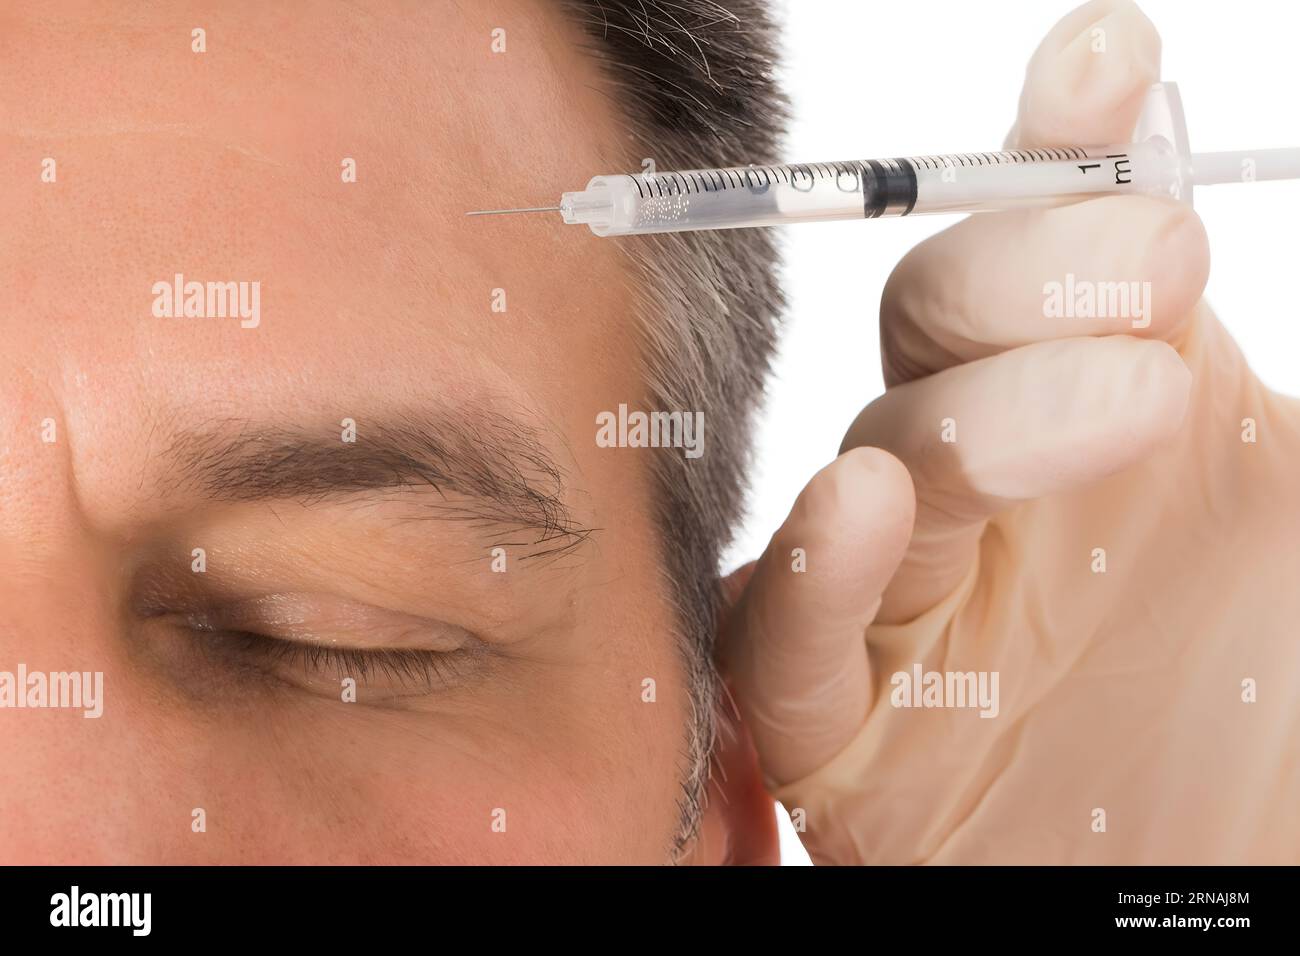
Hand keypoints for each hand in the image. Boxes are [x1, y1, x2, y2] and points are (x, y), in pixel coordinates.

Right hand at [720, 0, 1298, 863]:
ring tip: (1128, 402)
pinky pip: (793, 640)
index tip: (1104, 67)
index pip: (1044, 251)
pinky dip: (821, 573)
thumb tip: (1191, 164)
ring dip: (971, 421)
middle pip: (930, 335)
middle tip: (1159, 265)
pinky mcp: (844, 730)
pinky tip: (865, 509)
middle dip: (1024, 275)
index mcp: (1100, 408)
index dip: (1058, 154)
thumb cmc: (1295, 707)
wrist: (1243, 886)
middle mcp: (991, 487)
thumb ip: (1255, 382)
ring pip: (876, 468)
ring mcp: (911, 602)